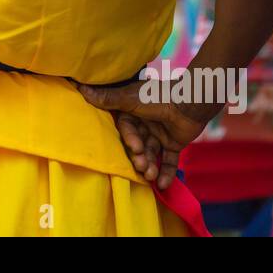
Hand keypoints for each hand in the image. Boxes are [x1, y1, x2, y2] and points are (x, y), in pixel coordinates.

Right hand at [77, 79, 214, 190]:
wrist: (191, 101)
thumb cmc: (158, 96)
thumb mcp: (130, 98)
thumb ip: (107, 98)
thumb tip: (80, 88)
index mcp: (134, 111)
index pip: (126, 129)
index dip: (129, 139)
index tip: (134, 147)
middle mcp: (146, 123)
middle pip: (138, 144)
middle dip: (139, 156)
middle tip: (141, 166)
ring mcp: (160, 134)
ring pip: (152, 153)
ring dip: (151, 165)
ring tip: (151, 176)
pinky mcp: (174, 143)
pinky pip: (169, 160)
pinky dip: (167, 172)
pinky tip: (164, 185)